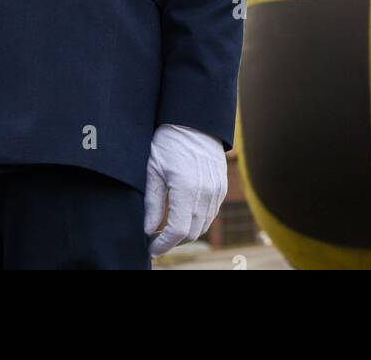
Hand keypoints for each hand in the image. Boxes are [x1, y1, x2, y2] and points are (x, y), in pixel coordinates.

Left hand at [143, 124, 227, 257]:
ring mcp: (217, 190)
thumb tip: (148, 231)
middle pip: (191, 233)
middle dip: (173, 242)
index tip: (150, 248)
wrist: (195, 121)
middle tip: (155, 241)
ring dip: (185, 233)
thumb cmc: (169, 142)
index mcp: (187, 188)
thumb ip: (152, 203)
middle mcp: (206, 192)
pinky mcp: (222, 187)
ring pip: (203, 226)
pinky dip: (197, 222)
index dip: (163, 244)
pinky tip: (182, 217)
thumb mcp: (153, 170)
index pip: (177, 231)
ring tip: (167, 232)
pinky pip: (211, 214)